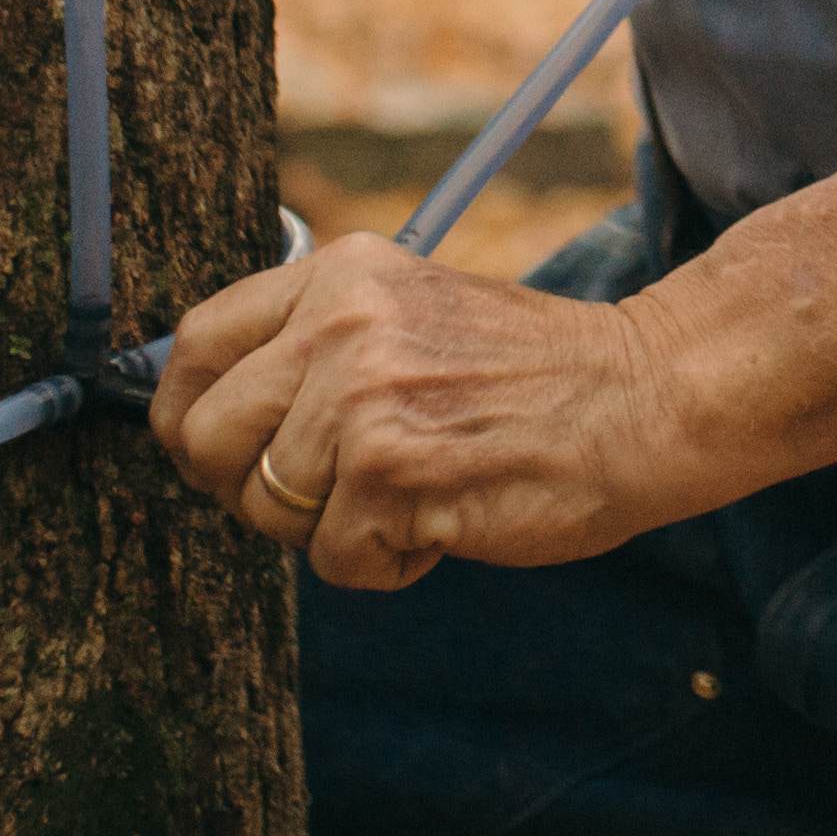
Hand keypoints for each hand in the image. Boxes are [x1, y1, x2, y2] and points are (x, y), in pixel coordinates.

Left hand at [152, 237, 695, 589]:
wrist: (648, 397)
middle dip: (248, 488)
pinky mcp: (394, 470)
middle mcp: (341, 321)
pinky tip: (445, 522)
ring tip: (413, 496)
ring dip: (332, 530)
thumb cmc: (534, 376)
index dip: (187, 415)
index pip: (197, 342)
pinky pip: (335, 560)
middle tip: (322, 496)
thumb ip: (317, 343)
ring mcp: (364, 394)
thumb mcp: (412, 313)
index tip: (211, 453)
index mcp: (341, 272)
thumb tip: (201, 418)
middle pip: (205, 435)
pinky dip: (387, 563)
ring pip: (267, 508)